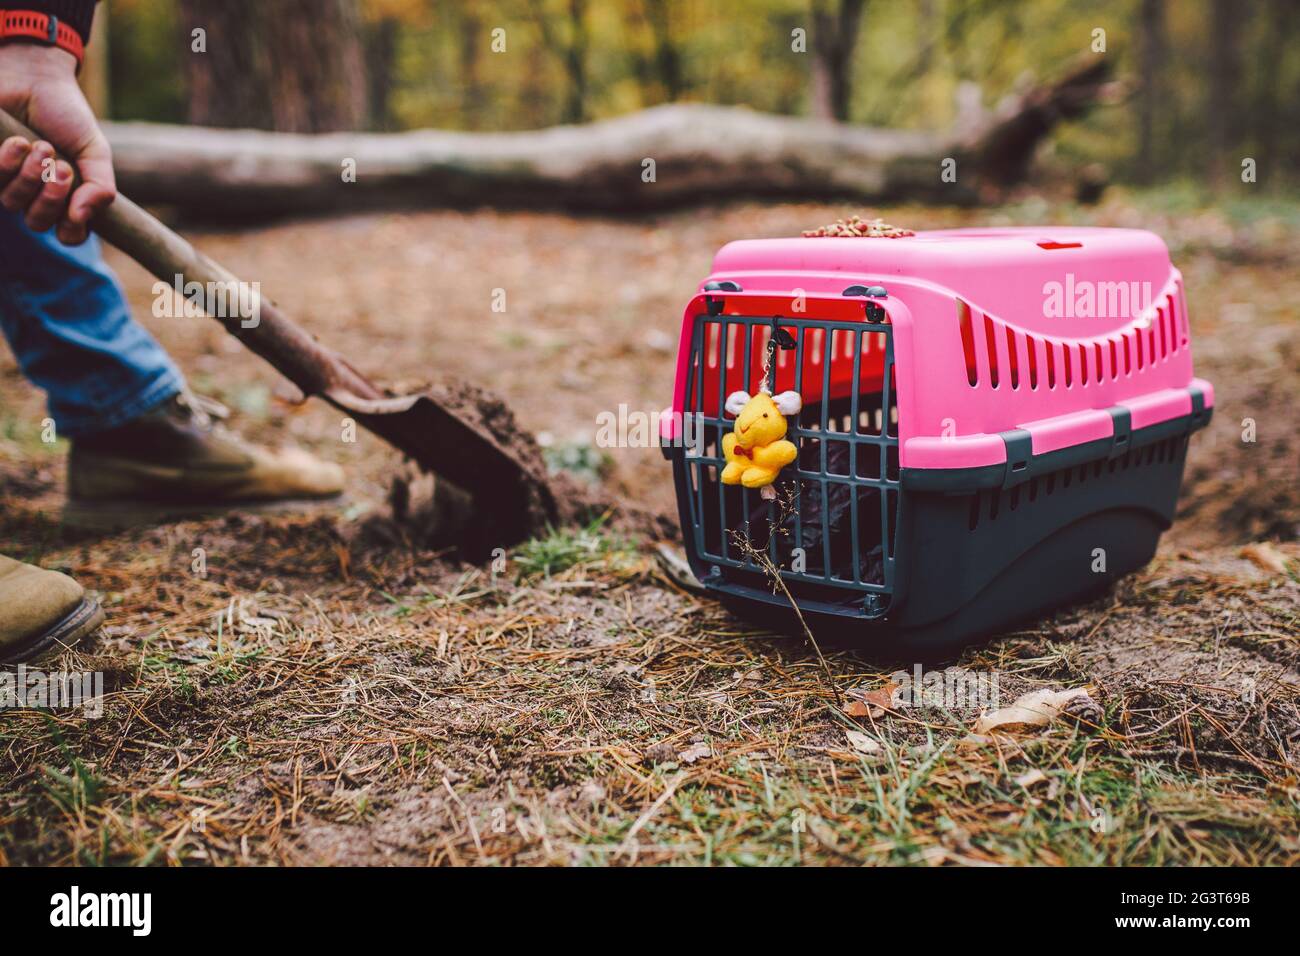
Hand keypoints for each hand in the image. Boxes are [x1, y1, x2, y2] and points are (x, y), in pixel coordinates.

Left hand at [0, 42, 114, 243]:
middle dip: (50, 198)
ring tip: (41, 147)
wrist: (33, 77)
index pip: (68, 235)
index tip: (77, 211)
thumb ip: (101, 188)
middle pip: (37, 222)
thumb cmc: (67, 114)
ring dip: (30, 176)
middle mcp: (36, 193)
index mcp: (68, 196)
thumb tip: (83, 216)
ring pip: (12, 203)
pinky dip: (8, 162)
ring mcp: (9, 180)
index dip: (71, 230)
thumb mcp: (96, 151)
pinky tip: (18, 142)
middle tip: (62, 169)